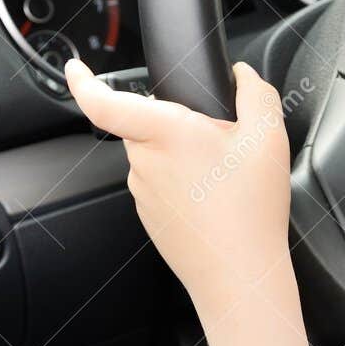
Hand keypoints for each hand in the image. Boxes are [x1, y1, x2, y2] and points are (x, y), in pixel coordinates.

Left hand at [63, 57, 309, 345]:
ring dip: (185, 157)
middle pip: (147, 124)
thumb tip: (240, 76)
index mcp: (165, 134)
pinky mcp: (150, 216)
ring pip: (157, 155)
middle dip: (179, 124)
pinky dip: (186, 186)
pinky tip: (217, 202)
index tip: (75, 68)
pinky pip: (163, 185)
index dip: (83, 81)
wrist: (240, 276)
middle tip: (221, 145)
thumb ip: (254, 93)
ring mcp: (144, 193)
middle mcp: (145, 163)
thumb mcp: (269, 139)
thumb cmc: (250, 213)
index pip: (105, 102)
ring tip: (225, 181)